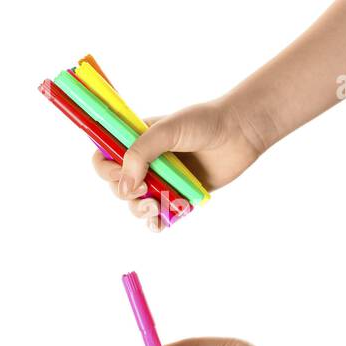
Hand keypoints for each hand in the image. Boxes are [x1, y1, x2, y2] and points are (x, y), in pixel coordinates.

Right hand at [92, 99, 264, 230]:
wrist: (241, 131)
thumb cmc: (205, 122)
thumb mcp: (167, 130)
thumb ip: (140, 154)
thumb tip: (125, 186)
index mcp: (135, 141)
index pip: (104, 158)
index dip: (106, 170)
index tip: (121, 173)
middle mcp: (144, 162)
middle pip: (117, 186)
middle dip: (126, 194)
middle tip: (145, 190)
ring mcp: (161, 180)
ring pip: (136, 205)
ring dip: (140, 210)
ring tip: (157, 206)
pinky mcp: (178, 195)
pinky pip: (159, 216)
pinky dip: (157, 223)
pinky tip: (161, 222)